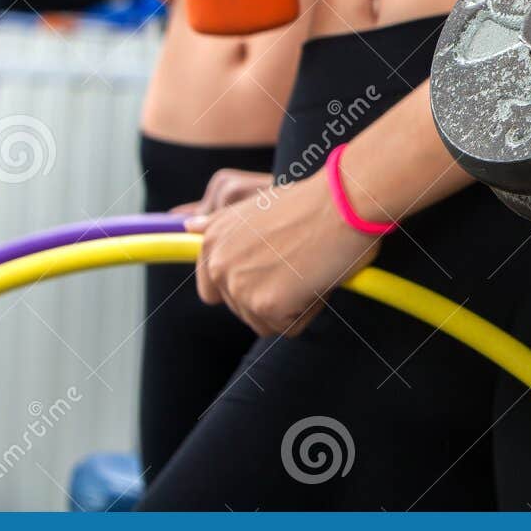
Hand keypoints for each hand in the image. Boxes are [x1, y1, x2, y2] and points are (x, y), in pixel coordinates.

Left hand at [183, 170, 379, 337]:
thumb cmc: (311, 202)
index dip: (249, 285)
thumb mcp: (255, 206)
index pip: (214, 291)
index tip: (274, 270)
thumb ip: (220, 224)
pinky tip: (317, 280)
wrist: (343, 203)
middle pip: (243, 309)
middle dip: (275, 295)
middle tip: (301, 261)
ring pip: (266, 322)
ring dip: (292, 305)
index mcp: (211, 241)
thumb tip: (187, 225)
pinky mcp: (265, 306)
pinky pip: (289, 327)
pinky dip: (308, 311)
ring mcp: (239, 286)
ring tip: (309, 268)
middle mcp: (217, 264)